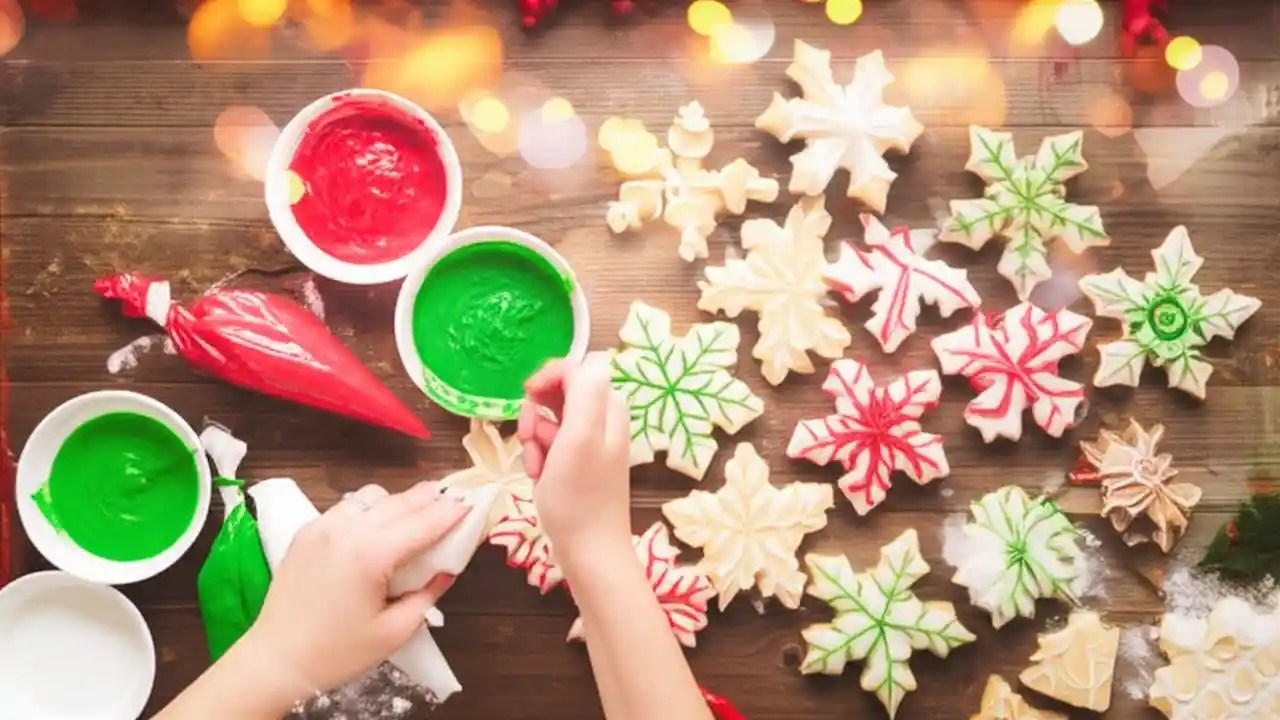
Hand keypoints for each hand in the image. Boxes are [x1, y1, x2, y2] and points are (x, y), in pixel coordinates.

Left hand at [242, 482, 467, 697]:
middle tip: (454, 498)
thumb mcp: (395, 632)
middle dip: (430, 498)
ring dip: (398, 502)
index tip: (473, 502)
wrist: (276, 660)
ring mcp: (323, 526)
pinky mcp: (306, 531)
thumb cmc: (338, 652)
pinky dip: (369, 510)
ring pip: (372, 497)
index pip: (424, 522)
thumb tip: (446, 569)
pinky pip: (347, 507)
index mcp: (371, 555)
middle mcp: (346, 530)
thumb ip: (426, 595)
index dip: (453, 511)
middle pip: (400, 501)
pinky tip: (377, 527)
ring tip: (414, 515)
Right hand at [517, 353, 632, 570]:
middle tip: (532, 440)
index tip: (528, 396)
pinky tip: (539, 477)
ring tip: (537, 467)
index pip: (577, 367)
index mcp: (609, 407)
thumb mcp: (580, 437)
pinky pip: (550, 445)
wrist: (588, 551)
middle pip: (559, 392)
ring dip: (534, 440)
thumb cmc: (579, 497)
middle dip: (536, 414)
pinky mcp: (578, 464)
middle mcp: (603, 420)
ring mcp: (590, 443)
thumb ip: (586, 390)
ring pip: (549, 420)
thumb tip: (590, 356)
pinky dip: (539, 457)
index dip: (548, 377)